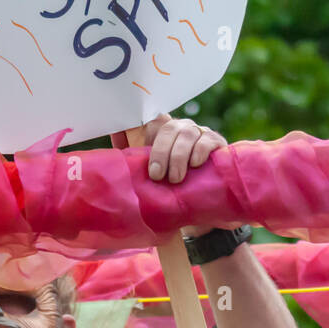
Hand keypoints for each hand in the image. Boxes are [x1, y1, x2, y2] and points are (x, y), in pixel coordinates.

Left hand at [113, 116, 226, 234]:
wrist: (198, 205)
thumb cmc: (168, 187)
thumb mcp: (147, 176)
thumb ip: (132, 160)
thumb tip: (112, 142)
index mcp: (160, 132)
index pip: (151, 121)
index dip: (144, 133)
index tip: (140, 157)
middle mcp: (179, 129)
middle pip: (168, 128)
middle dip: (160, 152)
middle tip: (157, 176)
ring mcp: (199, 133)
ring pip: (187, 134)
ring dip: (178, 155)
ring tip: (175, 179)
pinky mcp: (216, 143)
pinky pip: (207, 140)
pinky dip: (200, 150)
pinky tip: (195, 164)